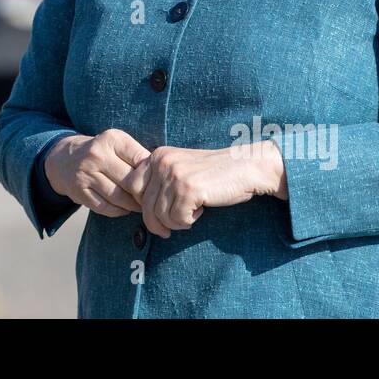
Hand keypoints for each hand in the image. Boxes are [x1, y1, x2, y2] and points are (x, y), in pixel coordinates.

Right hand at [44, 129, 150, 217]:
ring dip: (134, 205)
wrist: (64, 159)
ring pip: (120, 197)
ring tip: (143, 206)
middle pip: (131, 181)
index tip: (158, 181)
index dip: (152, 174)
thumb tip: (164, 174)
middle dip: (144, 193)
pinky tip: (126, 208)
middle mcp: (96, 155)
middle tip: (154, 199)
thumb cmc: (102, 152)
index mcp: (111, 139)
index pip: (141, 160)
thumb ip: (138, 155)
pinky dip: (120, 211)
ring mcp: (86, 174)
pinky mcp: (79, 192)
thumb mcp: (117, 144)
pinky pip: (107, 208)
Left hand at [123, 141, 286, 237]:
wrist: (247, 167)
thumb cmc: (214, 173)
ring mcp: (174, 174)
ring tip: (193, 212)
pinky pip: (177, 219)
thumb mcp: (180, 168)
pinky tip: (201, 210)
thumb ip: (159, 182)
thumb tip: (139, 211)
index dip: (145, 205)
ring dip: (177, 222)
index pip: (132, 187)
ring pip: (159, 216)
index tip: (163, 214)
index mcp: (157, 155)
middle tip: (179, 221)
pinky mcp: (188, 189)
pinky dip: (189, 221)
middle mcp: (162, 161)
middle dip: (159, 221)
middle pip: (143, 205)